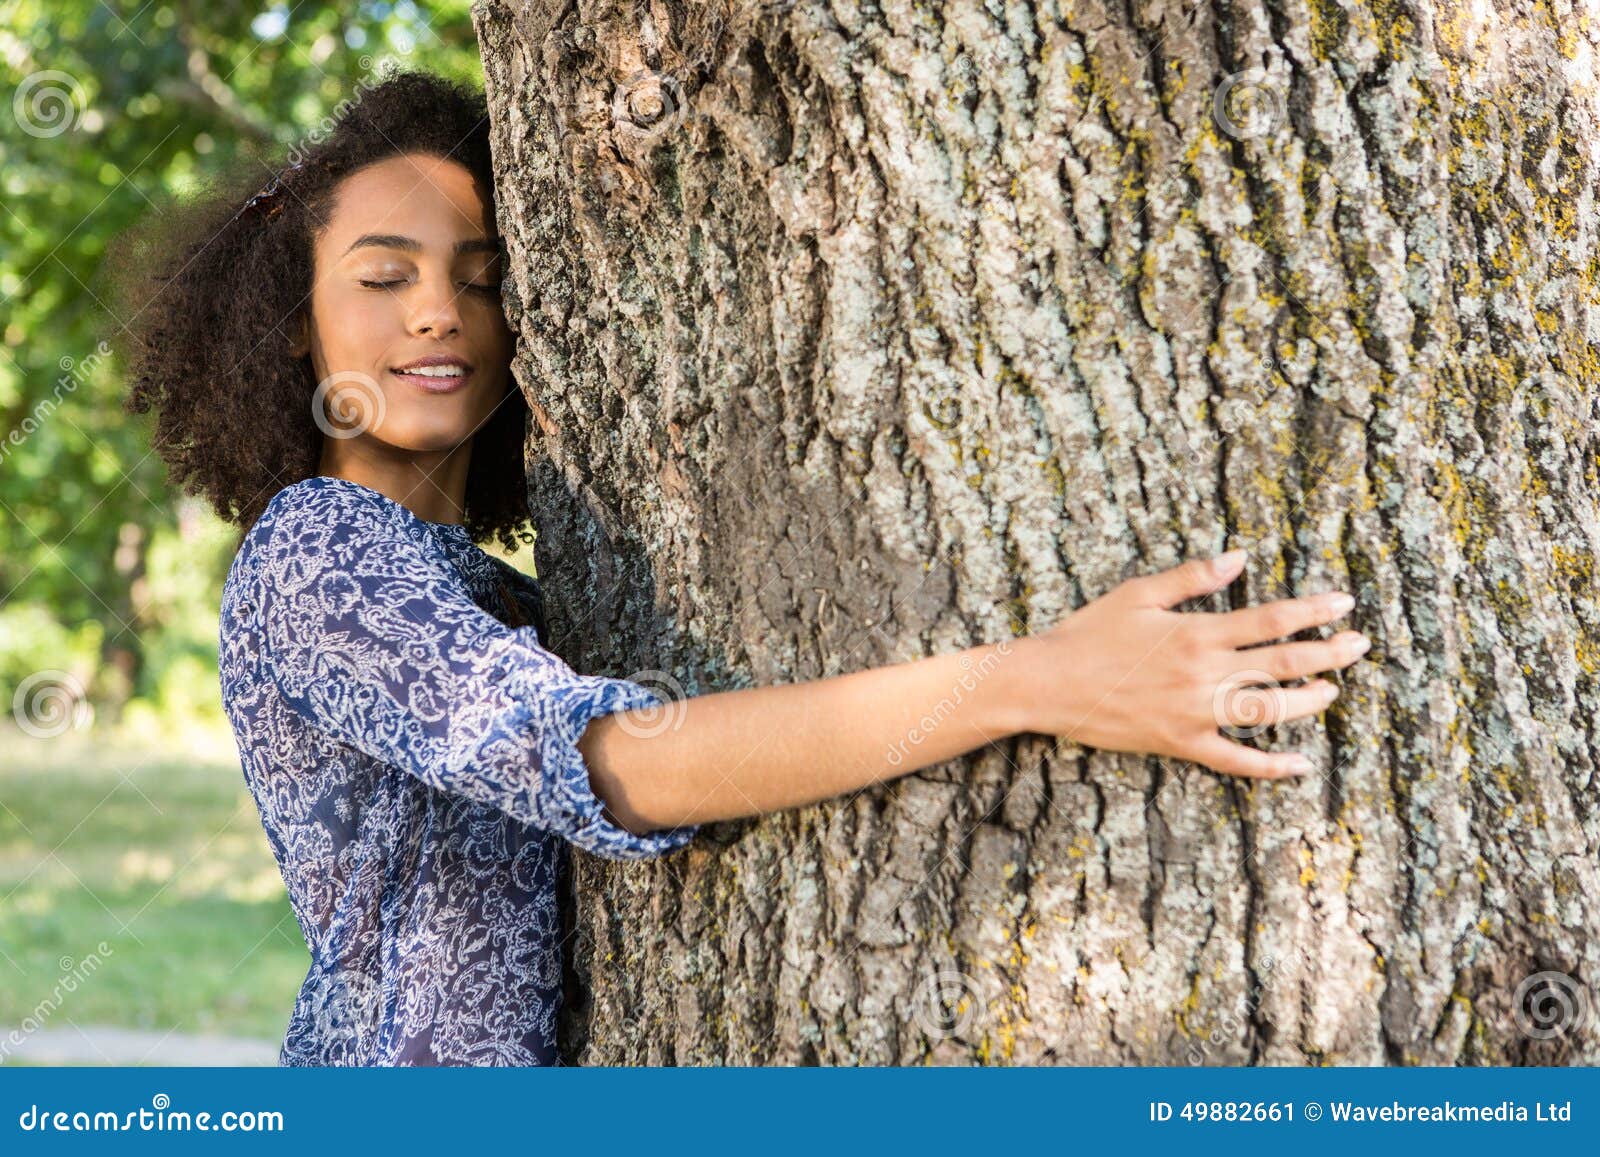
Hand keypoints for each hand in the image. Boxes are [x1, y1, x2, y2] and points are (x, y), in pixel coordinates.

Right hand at [1007, 549, 1368, 778]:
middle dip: (1328, 653)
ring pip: (1268, 711)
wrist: (1048, 683)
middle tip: (1360, 645)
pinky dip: (1268, 766)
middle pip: (1283, 663)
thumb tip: (1238, 557)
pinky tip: (1298, 764)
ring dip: (1308, 701)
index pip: (1271, 619)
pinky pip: (1233, 761)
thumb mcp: (1138, 593)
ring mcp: (1194, 712)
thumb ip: (1193, 577)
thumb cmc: (1089, 634)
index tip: (1345, 603)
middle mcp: (1203, 673)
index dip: (1314, 611)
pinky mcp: (1180, 743)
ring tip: (1333, 692)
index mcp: (1196, 632)